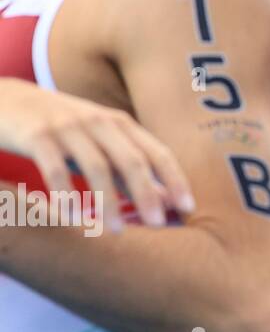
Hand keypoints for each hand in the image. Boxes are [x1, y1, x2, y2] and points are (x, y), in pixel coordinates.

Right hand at [0, 78, 192, 231]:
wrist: (5, 100)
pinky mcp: (37, 136)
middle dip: (148, 193)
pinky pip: (55, 170)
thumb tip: (163, 199)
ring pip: (97, 166)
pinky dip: (66, 196)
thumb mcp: (97, 144)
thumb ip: (127, 170)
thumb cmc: (59, 129)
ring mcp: (68, 127)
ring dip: (109, 201)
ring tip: (117, 231)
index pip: (157, 152)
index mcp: (119, 124)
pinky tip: (74, 220)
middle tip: (158, 224)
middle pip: (132, 160)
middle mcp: (98, 121)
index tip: (188, 207)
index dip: (175, 179)